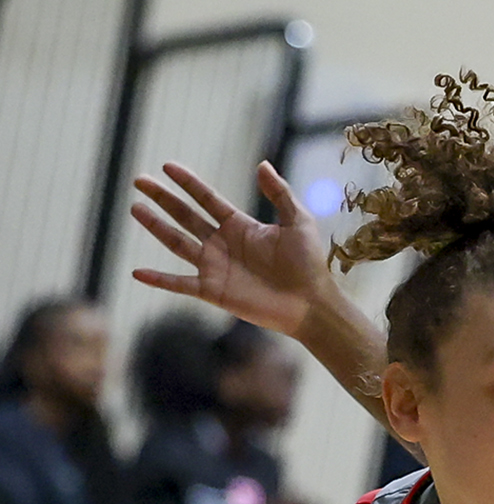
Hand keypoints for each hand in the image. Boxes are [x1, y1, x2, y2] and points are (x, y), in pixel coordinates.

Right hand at [131, 160, 333, 336]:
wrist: (311, 303)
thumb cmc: (309, 264)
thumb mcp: (298, 222)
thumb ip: (280, 194)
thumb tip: (262, 164)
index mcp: (240, 226)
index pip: (206, 199)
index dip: (188, 182)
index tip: (167, 166)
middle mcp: (223, 244)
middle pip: (184, 216)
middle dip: (162, 198)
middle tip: (139, 180)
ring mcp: (215, 267)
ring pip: (177, 243)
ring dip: (155, 226)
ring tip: (135, 208)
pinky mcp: (213, 291)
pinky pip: (180, 284)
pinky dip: (159, 279)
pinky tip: (137, 272)